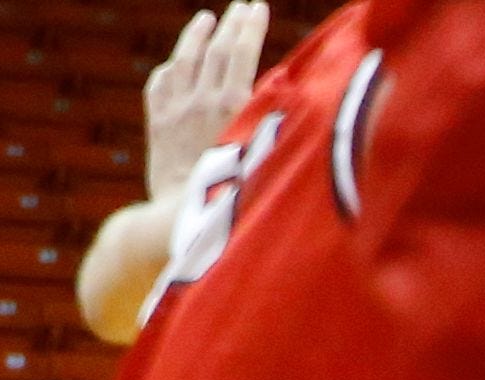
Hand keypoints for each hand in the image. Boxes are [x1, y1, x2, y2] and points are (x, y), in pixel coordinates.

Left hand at [144, 3, 267, 203]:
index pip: (239, 54)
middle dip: (229, 24)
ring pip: (183, 60)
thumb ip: (271, 123)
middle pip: (214, 50)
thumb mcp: (263, 159)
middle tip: (241, 6)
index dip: (248, 28)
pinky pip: (160, 85)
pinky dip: (169, 70)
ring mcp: (174, 110)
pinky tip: (175, 64)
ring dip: (195, 36)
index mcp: (230, 107)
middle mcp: (200, 101)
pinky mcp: (157, 125)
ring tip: (205, 19)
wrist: (178, 218)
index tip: (255, 7)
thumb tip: (291, 94)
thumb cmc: (234, 201)